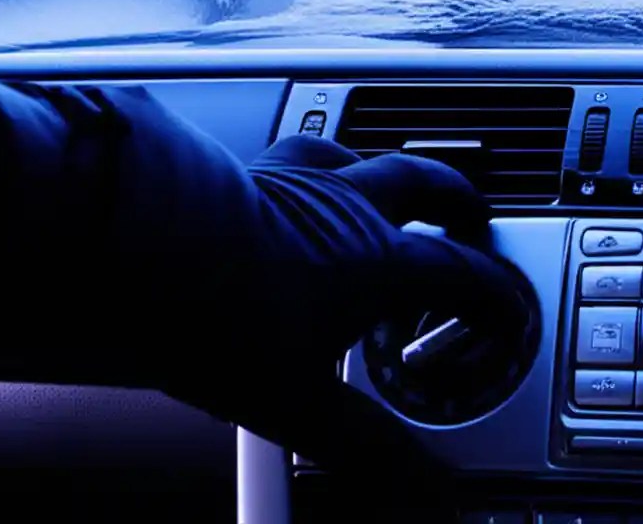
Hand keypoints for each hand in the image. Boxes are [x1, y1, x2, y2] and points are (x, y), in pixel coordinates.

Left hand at [203, 135, 534, 484]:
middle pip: (424, 183)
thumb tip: (425, 490)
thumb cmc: (213, 312)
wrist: (135, 244)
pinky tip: (291, 183)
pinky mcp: (243, 167)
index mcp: (375, 259)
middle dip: (457, 198)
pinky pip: (295, 152)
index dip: (496, 294)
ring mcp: (293, 179)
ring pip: (358, 155)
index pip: (462, 273)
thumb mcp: (297, 403)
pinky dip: (312, 166)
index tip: (508, 312)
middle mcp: (344, 206)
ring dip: (382, 171)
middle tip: (470, 214)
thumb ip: (367, 447)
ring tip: (385, 186)